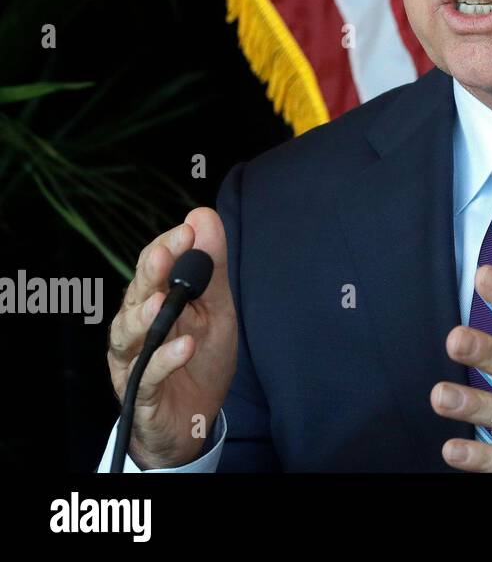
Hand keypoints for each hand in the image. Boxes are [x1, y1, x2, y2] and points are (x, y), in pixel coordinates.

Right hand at [106, 208, 237, 468]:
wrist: (193, 420)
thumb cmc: (199, 359)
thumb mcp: (216, 309)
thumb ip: (211, 269)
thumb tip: (203, 216)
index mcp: (153, 301)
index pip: (154, 266)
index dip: (169, 246)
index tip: (190, 228)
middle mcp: (135, 328)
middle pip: (136, 295)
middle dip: (151, 273)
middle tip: (167, 254)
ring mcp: (134, 361)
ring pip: (129, 334)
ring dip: (147, 316)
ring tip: (165, 303)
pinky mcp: (141, 394)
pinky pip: (147, 376)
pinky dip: (165, 360)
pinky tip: (184, 346)